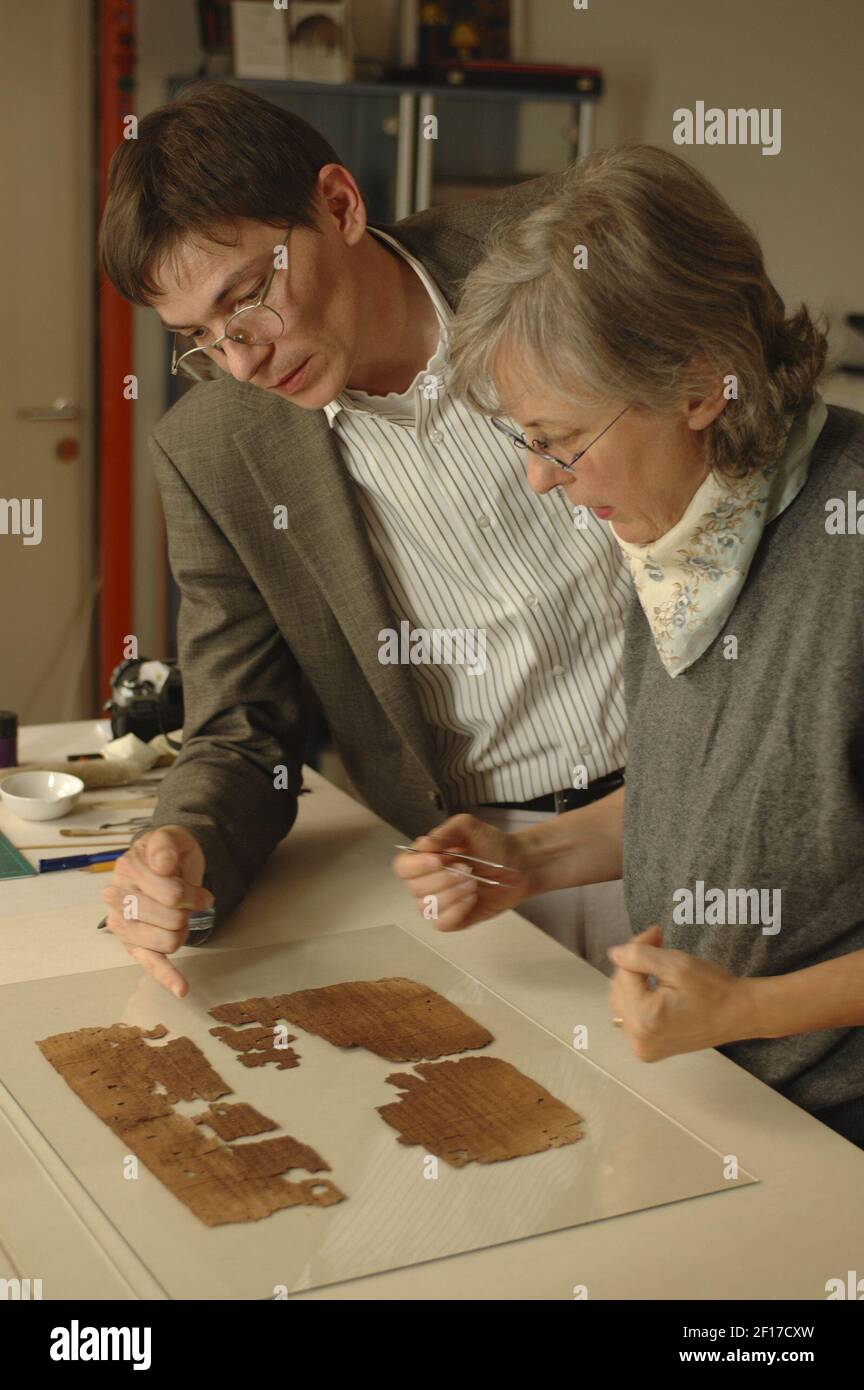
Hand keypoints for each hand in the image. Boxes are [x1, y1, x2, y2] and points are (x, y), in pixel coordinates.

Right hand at [101, 826, 212, 997]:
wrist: (165, 862)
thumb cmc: (168, 853)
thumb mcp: (169, 838)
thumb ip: (165, 845)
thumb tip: (162, 864)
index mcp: (126, 870)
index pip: (171, 894)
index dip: (192, 894)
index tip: (198, 891)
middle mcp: (117, 898)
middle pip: (172, 920)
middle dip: (188, 911)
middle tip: (188, 901)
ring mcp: (122, 924)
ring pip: (169, 941)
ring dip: (182, 930)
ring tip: (177, 915)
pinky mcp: (132, 944)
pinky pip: (150, 964)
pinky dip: (167, 977)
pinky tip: (182, 988)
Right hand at [392, 813, 530, 930]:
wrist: (520, 864)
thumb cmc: (492, 844)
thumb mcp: (468, 827)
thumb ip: (443, 833)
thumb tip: (423, 846)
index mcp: (426, 859)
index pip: (403, 868)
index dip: (416, 866)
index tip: (438, 860)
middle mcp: (428, 881)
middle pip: (414, 889)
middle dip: (442, 879)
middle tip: (467, 869)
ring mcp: (441, 902)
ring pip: (426, 907)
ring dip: (450, 895)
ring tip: (473, 883)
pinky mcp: (455, 919)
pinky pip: (441, 923)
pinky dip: (456, 911)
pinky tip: (472, 898)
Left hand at [608, 924, 754, 1059]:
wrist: (738, 1014)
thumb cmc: (714, 990)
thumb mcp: (677, 964)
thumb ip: (639, 955)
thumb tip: (614, 953)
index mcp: (644, 1019)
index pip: (624, 973)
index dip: (637, 948)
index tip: (656, 932)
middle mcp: (639, 1040)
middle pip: (619, 989)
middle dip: (634, 965)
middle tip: (656, 943)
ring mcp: (643, 1048)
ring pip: (622, 1002)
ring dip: (634, 981)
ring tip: (657, 967)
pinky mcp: (649, 1050)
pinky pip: (632, 1017)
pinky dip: (639, 999)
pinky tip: (654, 989)